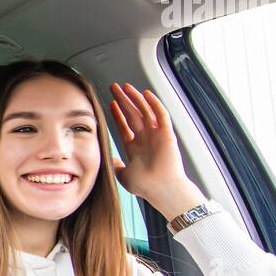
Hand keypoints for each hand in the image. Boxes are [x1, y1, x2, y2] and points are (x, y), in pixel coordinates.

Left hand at [108, 83, 204, 217]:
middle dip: (123, 100)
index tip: (111, 103)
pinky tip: (145, 94)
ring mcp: (156, 135)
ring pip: (145, 111)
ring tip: (125, 86)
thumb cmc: (145, 186)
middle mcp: (146, 139)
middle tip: (114, 87)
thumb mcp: (122, 175)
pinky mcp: (166, 134)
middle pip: (133, 114)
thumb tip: (109, 159)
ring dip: (135, 98)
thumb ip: (115, 165)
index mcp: (135, 148)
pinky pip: (160, 115)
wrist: (161, 189)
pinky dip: (153, 104)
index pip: (125, 126)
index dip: (118, 114)